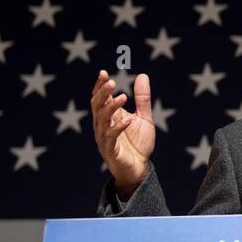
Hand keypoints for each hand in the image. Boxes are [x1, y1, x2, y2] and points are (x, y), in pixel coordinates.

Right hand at [91, 69, 155, 199]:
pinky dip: (119, 127)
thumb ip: (142, 98)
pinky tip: (128, 120)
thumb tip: (143, 75)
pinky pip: (111, 138)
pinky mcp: (110, 150)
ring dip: (111, 108)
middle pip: (97, 106)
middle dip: (102, 93)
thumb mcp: (144, 117)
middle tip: (111, 82)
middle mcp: (102, 126)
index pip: (99, 98)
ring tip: (122, 97)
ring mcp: (104, 138)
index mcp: (108, 117)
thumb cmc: (138, 143)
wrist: (139, 168)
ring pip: (102, 120)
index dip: (99, 86)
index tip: (103, 73)